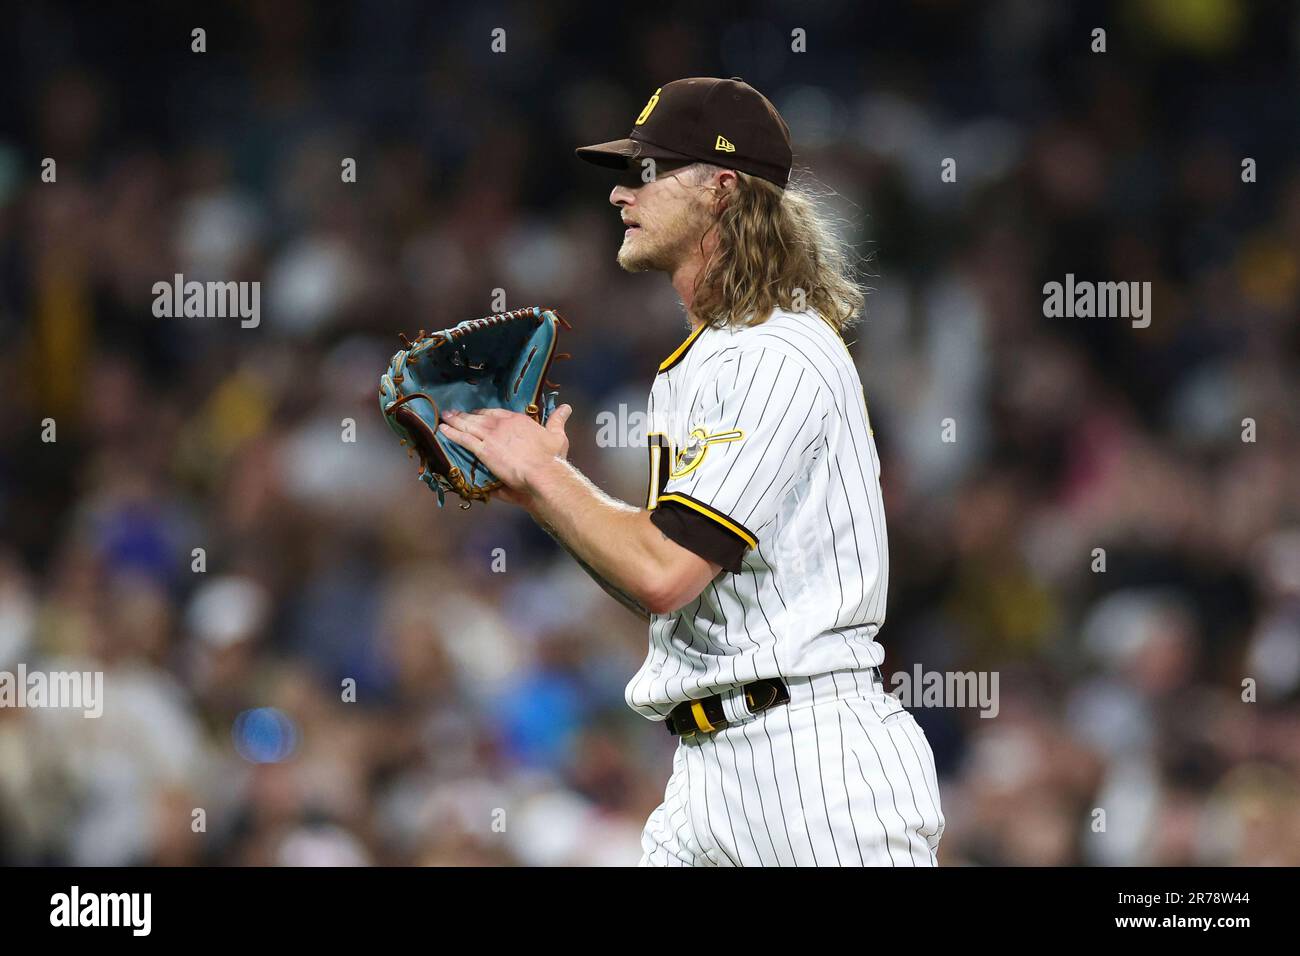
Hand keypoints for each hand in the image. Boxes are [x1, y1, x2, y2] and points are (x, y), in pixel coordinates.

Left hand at [438, 405, 571, 504]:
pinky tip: (442, 430)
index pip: (496, 414)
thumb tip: (567, 408)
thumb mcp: (558, 435)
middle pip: (479, 418)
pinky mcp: (484, 450)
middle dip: (465, 415)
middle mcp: (502, 425)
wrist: (543, 473)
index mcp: (518, 420)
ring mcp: (491, 437)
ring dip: (455, 421)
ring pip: (469, 426)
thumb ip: (558, 420)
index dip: (485, 414)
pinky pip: (464, 439)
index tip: (477, 414)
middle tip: (453, 413)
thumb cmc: (551, 458)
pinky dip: (452, 434)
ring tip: (444, 418)